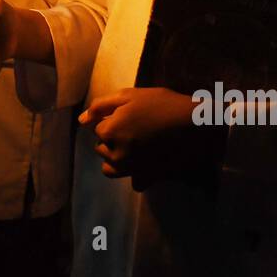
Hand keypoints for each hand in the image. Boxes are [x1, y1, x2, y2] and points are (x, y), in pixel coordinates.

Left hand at [78, 87, 215, 179]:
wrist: (195, 124)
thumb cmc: (161, 104)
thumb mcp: (128, 95)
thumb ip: (100, 106)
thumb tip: (82, 121)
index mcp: (108, 133)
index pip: (98, 129)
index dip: (113, 119)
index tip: (131, 115)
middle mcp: (115, 155)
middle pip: (102, 148)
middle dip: (113, 139)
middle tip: (136, 128)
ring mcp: (131, 169)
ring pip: (111, 167)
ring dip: (119, 157)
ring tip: (138, 145)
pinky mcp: (147, 178)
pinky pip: (133, 181)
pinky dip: (136, 173)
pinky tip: (147, 160)